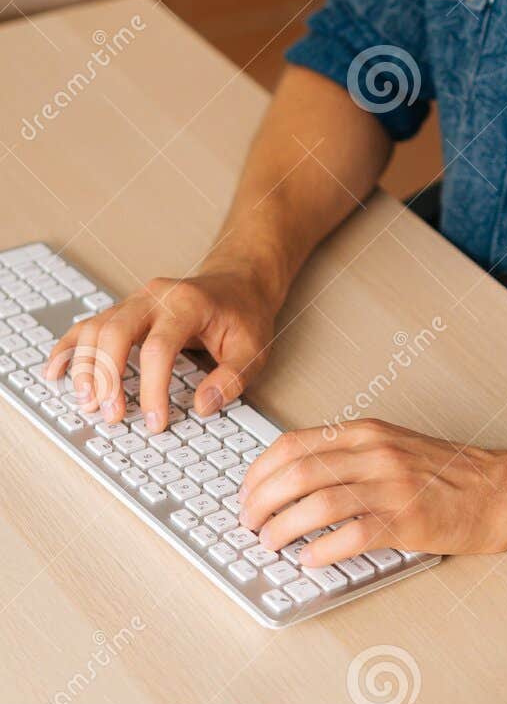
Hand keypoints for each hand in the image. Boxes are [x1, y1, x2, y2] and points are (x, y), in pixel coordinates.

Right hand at [43, 269, 276, 431]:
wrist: (239, 281)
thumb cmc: (243, 315)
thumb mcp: (253, 347)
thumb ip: (232, 378)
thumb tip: (202, 406)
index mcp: (188, 304)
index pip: (159, 348)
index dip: (153, 390)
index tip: (155, 422)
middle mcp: (156, 297)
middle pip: (116, 331)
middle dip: (108, 376)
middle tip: (111, 415)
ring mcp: (136, 300)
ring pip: (97, 327)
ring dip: (87, 367)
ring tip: (88, 404)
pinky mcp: (124, 309)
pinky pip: (89, 324)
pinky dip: (70, 348)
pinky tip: (55, 371)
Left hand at [237, 418, 506, 566]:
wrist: (498, 489)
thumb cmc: (446, 473)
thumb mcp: (390, 447)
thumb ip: (347, 456)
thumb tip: (292, 481)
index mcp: (366, 432)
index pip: (294, 444)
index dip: (259, 471)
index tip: (245, 493)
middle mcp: (375, 453)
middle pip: (299, 472)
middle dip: (261, 501)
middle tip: (248, 524)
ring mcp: (392, 486)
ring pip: (320, 502)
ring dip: (284, 528)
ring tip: (271, 544)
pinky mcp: (408, 520)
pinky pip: (355, 534)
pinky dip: (324, 549)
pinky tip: (310, 559)